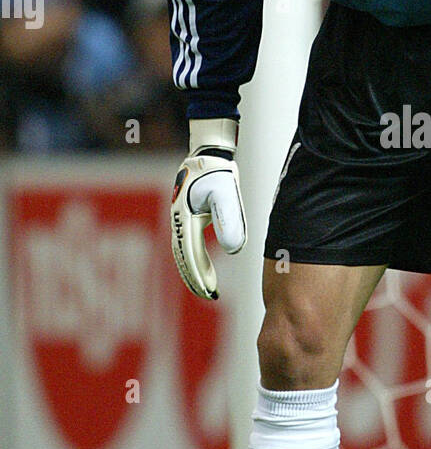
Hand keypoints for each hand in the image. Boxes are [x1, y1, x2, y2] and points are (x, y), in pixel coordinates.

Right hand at [170, 119, 246, 298]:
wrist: (208, 152)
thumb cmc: (218, 171)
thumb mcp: (227, 193)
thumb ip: (230, 219)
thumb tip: (233, 251)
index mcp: (185, 217)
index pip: (190, 253)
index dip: (199, 274)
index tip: (210, 291)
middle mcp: (179, 220)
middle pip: (183, 258)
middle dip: (195, 278)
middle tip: (209, 296)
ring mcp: (181, 219)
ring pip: (183, 253)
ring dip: (193, 272)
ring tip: (208, 289)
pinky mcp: (188, 218)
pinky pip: (188, 245)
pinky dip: (195, 261)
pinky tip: (207, 271)